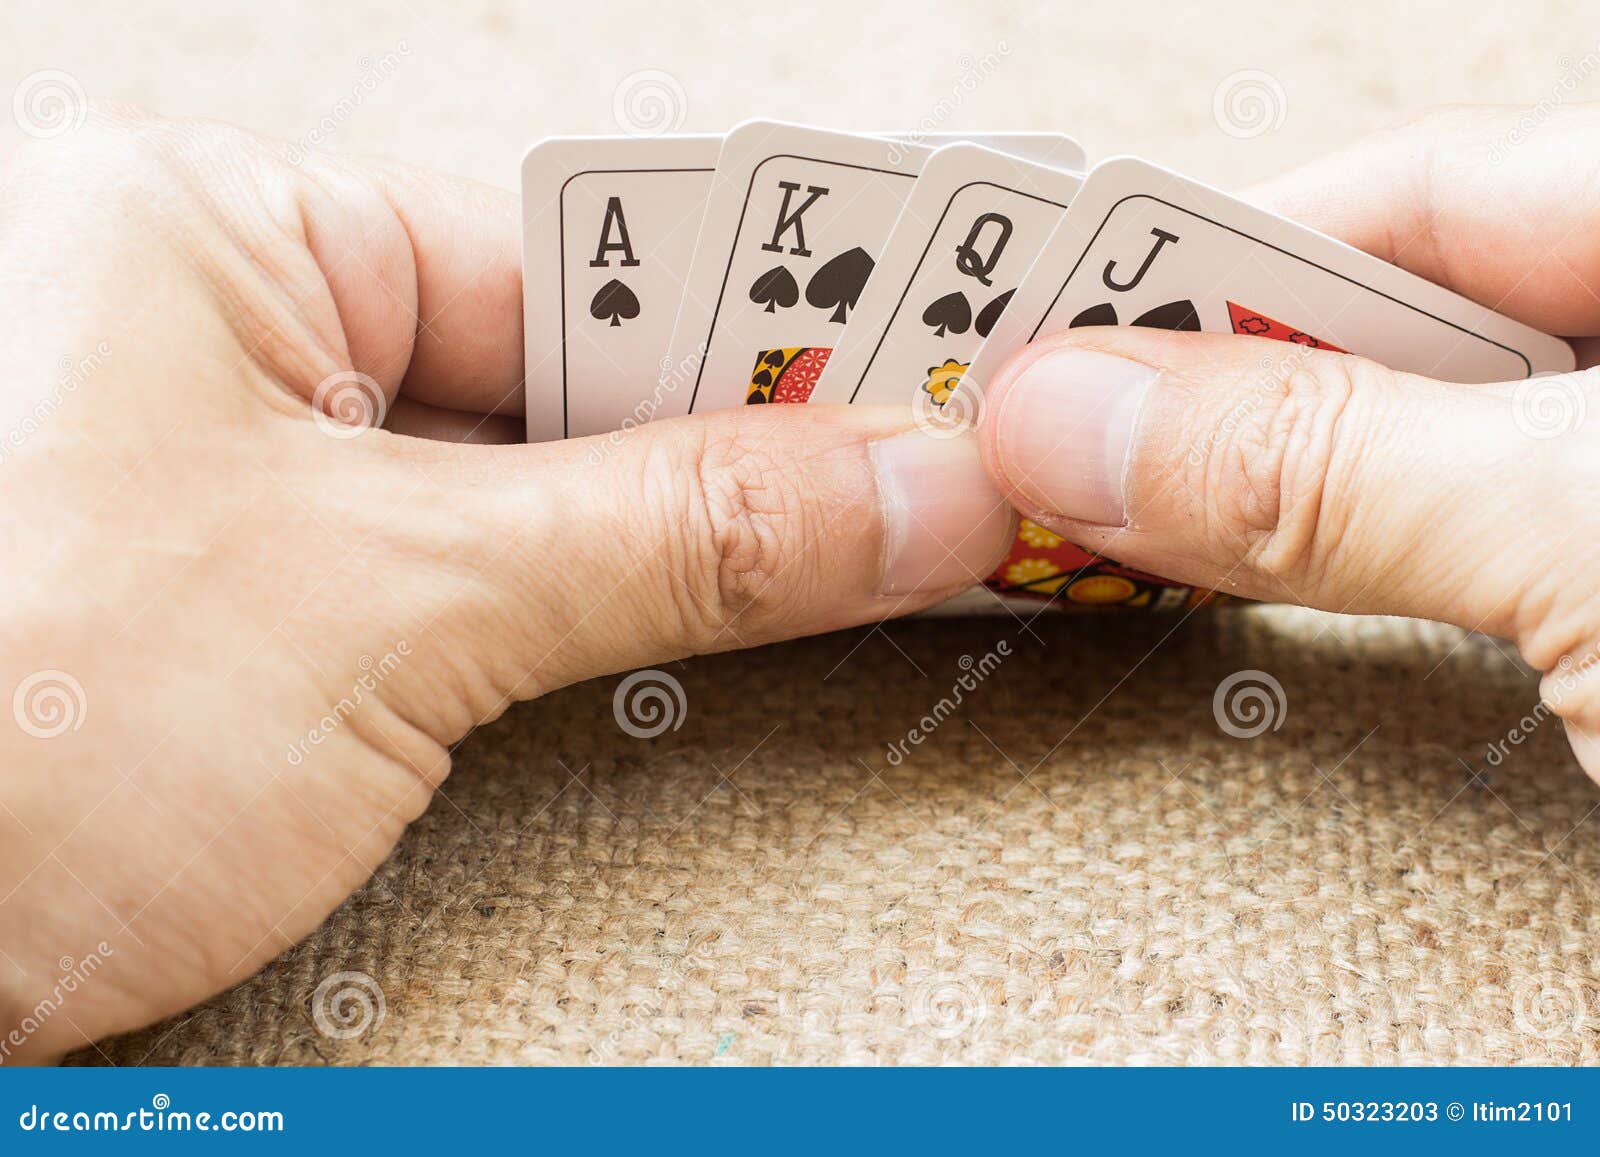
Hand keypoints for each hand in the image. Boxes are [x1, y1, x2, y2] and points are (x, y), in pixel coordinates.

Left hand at [0, 107, 1012, 1059]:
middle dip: (736, 440)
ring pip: (526, 487)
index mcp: (216, 234)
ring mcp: (240, 482)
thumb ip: (673, 537)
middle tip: (922, 479)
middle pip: (558, 368)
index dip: (760, 323)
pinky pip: (474, 581)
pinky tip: (705, 626)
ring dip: (674, 542)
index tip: (920, 376)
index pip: (567, 254)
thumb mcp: (388, 602)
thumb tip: (897, 488)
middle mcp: (223, 335)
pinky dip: (592, 615)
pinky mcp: (253, 617)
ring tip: (852, 550)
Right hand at [978, 105, 1599, 784]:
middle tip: (1045, 433)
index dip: (1217, 252)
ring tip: (1103, 512)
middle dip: (1211, 381)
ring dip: (1250, 493)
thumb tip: (1083, 422)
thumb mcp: (1595, 537)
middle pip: (1394, 324)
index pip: (1423, 193)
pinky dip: (1336, 580)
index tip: (1053, 330)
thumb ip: (1342, 469)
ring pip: (1408, 455)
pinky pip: (1449, 564)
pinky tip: (1250, 584)